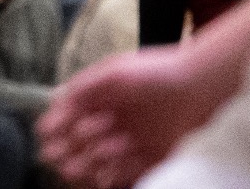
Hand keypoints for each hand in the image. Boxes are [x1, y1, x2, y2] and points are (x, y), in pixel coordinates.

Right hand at [39, 42, 230, 188]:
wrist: (204, 86)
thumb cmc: (157, 73)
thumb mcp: (114, 73)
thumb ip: (85, 87)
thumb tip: (56, 103)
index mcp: (107, 97)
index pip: (74, 114)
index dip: (58, 125)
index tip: (45, 136)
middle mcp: (119, 119)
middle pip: (85, 139)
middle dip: (69, 148)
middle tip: (57, 157)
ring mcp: (136, 140)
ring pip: (103, 158)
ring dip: (88, 162)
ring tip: (80, 165)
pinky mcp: (154, 157)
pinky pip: (127, 172)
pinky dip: (111, 175)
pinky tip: (101, 176)